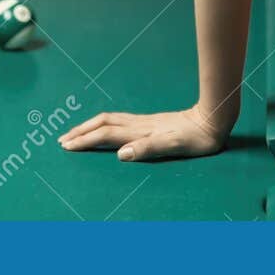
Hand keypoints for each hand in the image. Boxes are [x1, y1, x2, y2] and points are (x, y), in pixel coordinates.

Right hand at [59, 105, 228, 161]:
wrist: (212, 120)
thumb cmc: (196, 138)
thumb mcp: (174, 146)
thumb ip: (148, 148)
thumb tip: (120, 154)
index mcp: (140, 132)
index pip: (106, 134)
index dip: (85, 140)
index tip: (67, 146)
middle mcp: (139, 124)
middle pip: (102, 123)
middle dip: (81, 131)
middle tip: (62, 140)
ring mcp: (144, 121)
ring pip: (109, 120)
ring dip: (90, 126)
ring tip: (76, 133)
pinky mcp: (150, 122)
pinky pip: (118, 121)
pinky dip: (103, 124)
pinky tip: (104, 128)